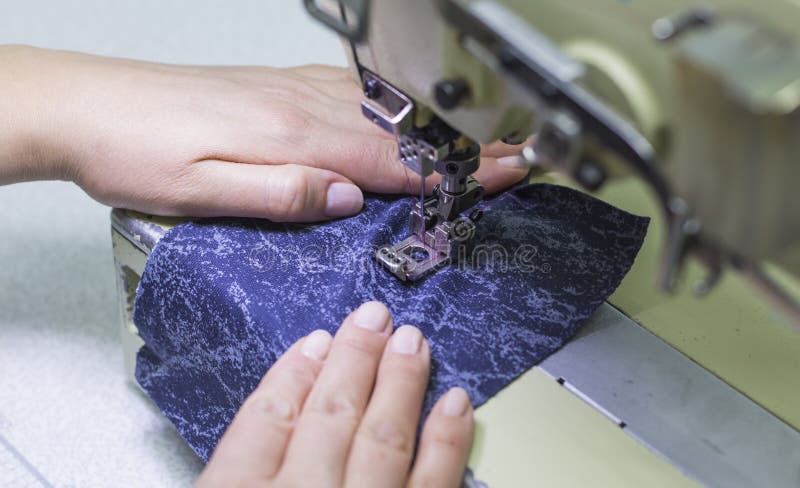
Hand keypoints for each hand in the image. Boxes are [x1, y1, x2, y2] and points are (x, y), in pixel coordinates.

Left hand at [0, 46, 526, 221]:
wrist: (89, 106)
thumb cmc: (137, 151)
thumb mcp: (204, 193)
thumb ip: (282, 195)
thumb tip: (344, 199)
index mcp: (291, 137)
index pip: (390, 159)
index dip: (450, 172)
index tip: (499, 174)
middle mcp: (299, 105)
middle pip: (399, 129)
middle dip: (463, 147)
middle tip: (511, 156)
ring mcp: (290, 90)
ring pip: (381, 108)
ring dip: (435, 128)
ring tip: (477, 140)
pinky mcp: (276, 87)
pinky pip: (351, 94)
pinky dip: (391, 108)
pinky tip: (399, 113)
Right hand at [197, 301, 473, 486]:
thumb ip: (238, 464)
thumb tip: (272, 408)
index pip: (265, 421)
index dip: (291, 374)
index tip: (313, 341)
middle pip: (330, 414)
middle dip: (354, 358)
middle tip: (372, 317)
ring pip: (383, 437)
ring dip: (400, 381)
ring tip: (411, 339)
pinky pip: (433, 483)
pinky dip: (448, 441)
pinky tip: (455, 403)